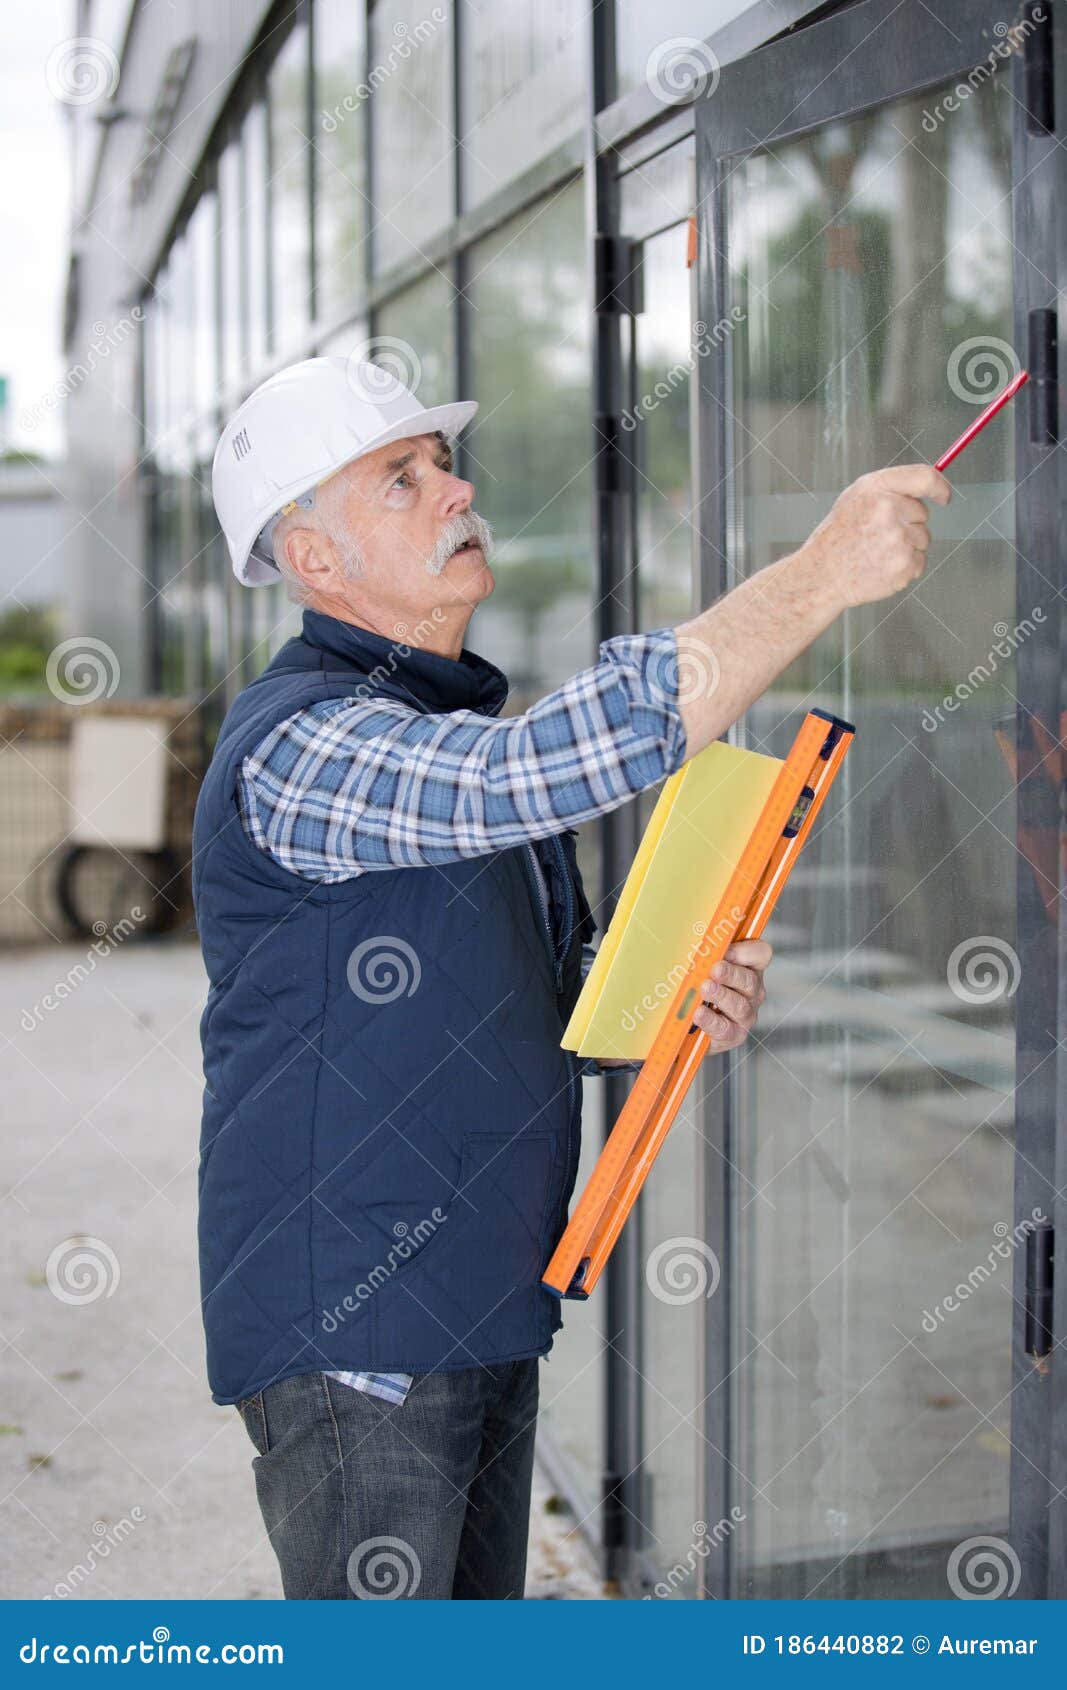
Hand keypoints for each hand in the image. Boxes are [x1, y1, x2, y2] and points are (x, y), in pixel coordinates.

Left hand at [693, 938, 771, 1050]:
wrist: (688, 1028)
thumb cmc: (696, 991)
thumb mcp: (699, 968)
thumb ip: (702, 956)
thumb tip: (686, 941)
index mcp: (748, 968)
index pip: (760, 953)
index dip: (746, 951)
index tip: (727, 950)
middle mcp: (751, 991)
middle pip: (750, 980)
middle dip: (731, 974)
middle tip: (715, 969)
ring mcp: (745, 1014)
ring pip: (740, 1005)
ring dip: (722, 995)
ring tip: (705, 989)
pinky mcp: (734, 1035)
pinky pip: (726, 1029)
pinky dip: (712, 1020)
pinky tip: (699, 1013)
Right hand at [798, 464, 951, 610]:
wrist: (822, 575)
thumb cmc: (838, 537)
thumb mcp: (855, 499)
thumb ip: (889, 489)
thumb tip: (930, 485)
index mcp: (876, 488)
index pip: (923, 477)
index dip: (939, 486)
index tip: (943, 496)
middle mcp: (888, 509)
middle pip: (923, 513)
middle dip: (908, 523)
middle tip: (878, 536)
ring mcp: (898, 538)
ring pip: (923, 539)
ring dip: (907, 547)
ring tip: (877, 553)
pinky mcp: (904, 565)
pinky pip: (920, 561)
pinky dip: (905, 567)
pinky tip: (881, 567)